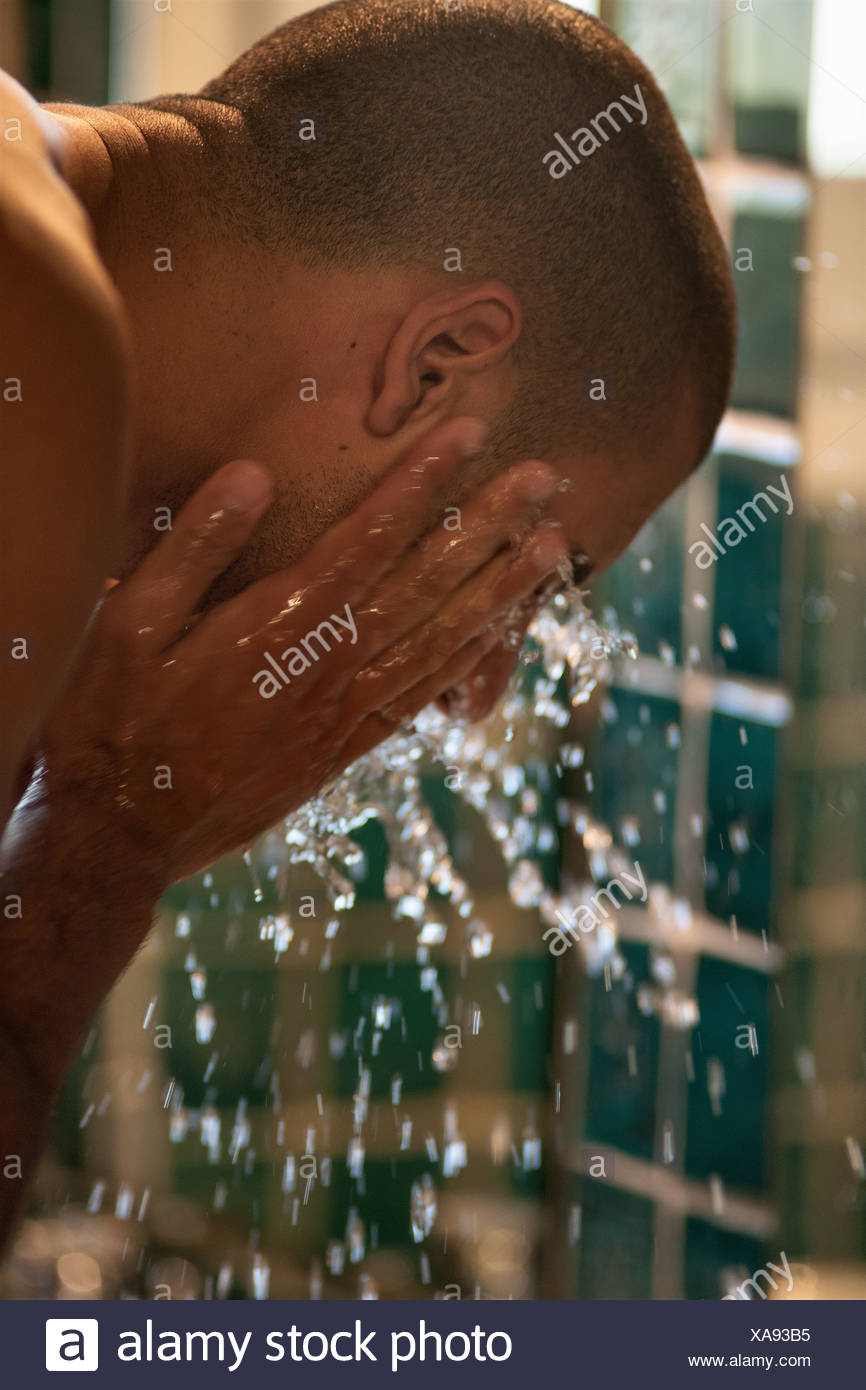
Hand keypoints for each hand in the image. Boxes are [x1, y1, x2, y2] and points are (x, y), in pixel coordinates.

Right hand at [36, 418, 567, 886]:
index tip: (472, 435)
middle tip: (547, 478)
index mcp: (279, 625)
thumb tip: (253, 475)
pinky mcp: (342, 751)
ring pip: (441, 642)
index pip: (369, 537)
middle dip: (489, 524)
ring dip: (500, 590)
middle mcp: (328, 667)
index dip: (424, 482)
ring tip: (553, 548)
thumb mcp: (126, 625)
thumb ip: (194, 549)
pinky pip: (422, 699)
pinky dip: (469, 666)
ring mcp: (343, 714)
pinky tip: (502, 638)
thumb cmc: (113, 721)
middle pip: (425, 584)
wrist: (122, 835)